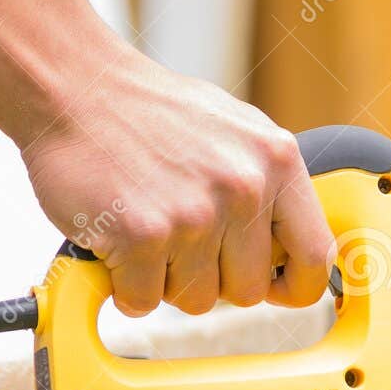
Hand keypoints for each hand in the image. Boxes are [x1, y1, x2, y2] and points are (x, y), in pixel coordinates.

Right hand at [21, 51, 334, 316]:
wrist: (75, 87)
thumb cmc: (147, 112)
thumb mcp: (234, 132)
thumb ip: (266, 185)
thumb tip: (290, 246)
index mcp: (276, 160)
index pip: (315, 256)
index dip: (293, 286)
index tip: (273, 289)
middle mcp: (243, 187)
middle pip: (248, 292)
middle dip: (212, 280)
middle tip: (180, 242)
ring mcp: (193, 214)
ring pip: (196, 302)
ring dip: (165, 281)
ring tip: (146, 229)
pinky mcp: (142, 236)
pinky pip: (143, 301)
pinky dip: (123, 284)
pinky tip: (116, 241)